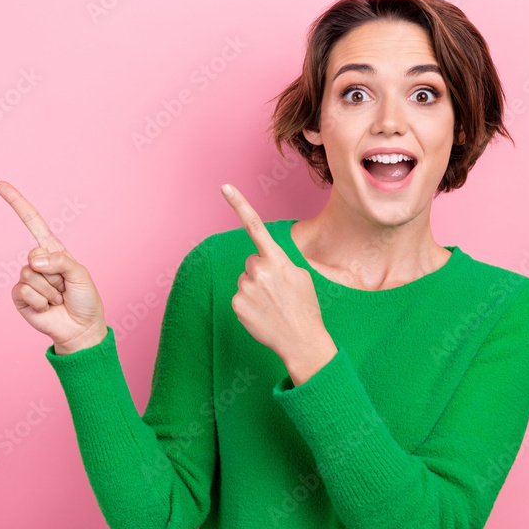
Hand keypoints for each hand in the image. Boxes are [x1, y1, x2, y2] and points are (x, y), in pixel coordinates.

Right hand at [0, 180, 107, 351]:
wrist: (81, 328)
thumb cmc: (85, 299)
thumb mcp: (80, 273)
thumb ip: (59, 261)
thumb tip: (33, 261)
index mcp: (53, 251)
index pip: (32, 223)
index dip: (17, 203)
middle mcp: (38, 263)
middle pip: (34, 255)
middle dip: (54, 274)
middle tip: (64, 288)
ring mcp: (27, 280)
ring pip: (30, 275)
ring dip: (49, 290)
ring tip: (58, 299)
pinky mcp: (19, 298)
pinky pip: (24, 291)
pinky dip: (40, 301)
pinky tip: (47, 308)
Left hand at [221, 183, 334, 377]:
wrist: (301, 341)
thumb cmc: (304, 308)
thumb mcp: (300, 276)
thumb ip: (279, 263)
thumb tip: (262, 263)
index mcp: (277, 259)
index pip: (255, 226)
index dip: (239, 205)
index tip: (224, 187)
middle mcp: (258, 270)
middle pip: (251, 262)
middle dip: (260, 272)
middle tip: (277, 292)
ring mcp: (245, 288)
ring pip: (245, 280)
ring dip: (255, 289)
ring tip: (272, 305)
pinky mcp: (236, 304)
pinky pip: (239, 297)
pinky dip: (248, 305)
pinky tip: (262, 314)